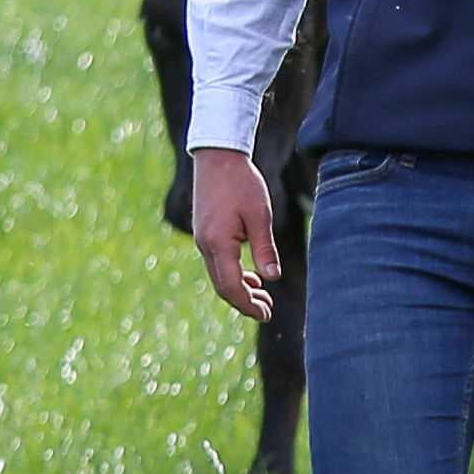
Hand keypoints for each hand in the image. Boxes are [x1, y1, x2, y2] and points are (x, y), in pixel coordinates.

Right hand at [190, 148, 279, 322]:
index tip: (266, 315)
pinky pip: (218, 262)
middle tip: (268, 311)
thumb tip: (272, 278)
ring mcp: (202, 239)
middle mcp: (205, 245)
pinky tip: (251, 277)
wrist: (217, 158)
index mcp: (218, 243)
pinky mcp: (205, 232)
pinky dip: (233, 273)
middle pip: (222, 285)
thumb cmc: (242, 184)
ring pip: (219, 275)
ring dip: (240, 288)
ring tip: (263, 298)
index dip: (247, 305)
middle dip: (244, 302)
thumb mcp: (260, 216)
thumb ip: (264, 248)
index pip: (231, 286)